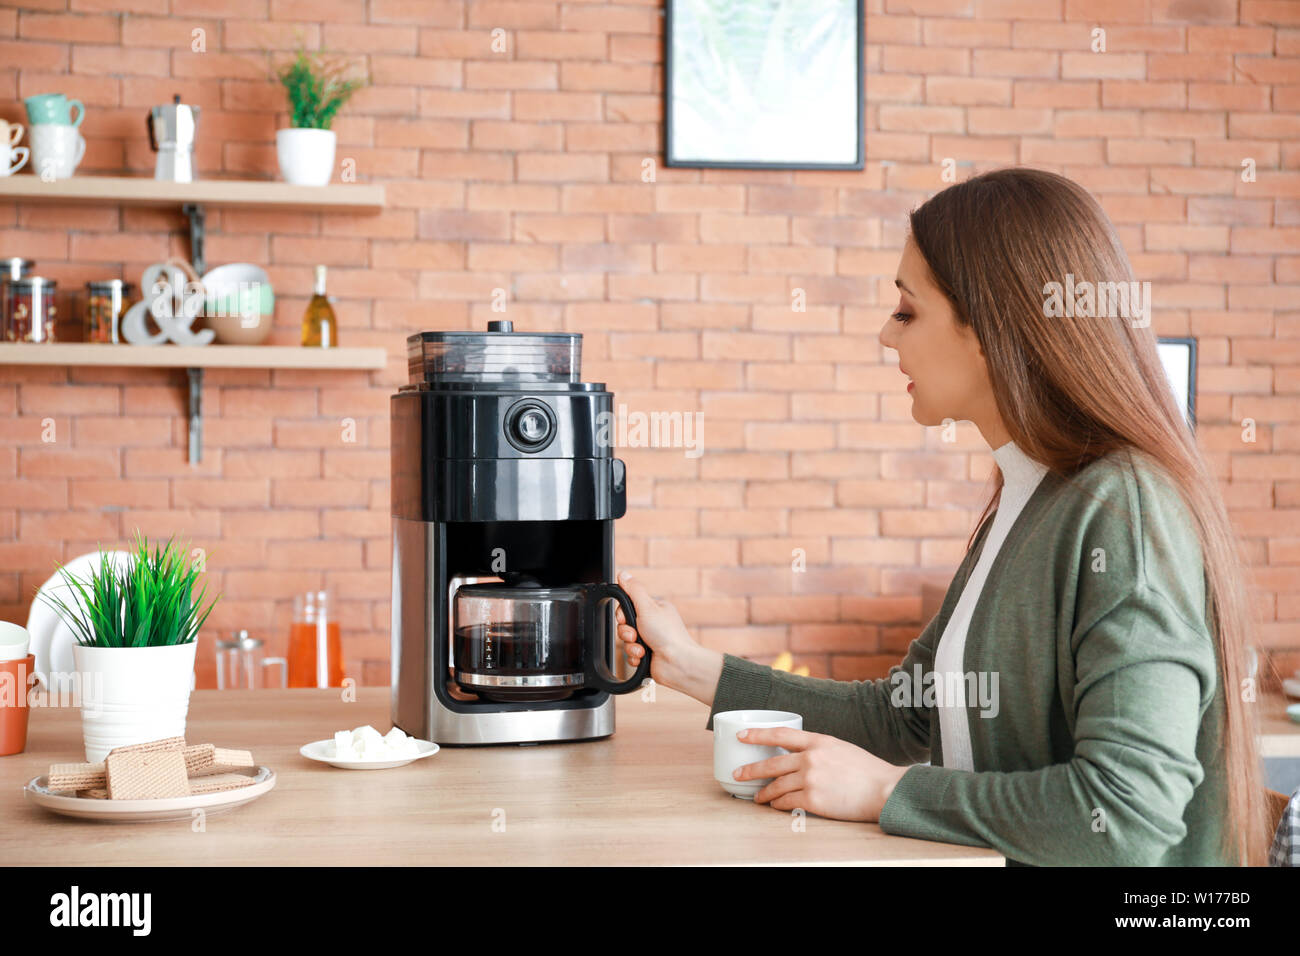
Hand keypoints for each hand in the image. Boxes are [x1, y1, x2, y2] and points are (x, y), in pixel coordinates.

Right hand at [613, 571, 708, 693]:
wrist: (677, 663)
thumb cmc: (668, 635)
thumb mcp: (648, 607)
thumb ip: (634, 590)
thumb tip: (624, 574)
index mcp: (654, 609)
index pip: (628, 606)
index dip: (622, 614)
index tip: (626, 618)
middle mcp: (652, 624)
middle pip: (624, 624)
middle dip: (626, 632)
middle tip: (635, 634)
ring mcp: (650, 640)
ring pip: (626, 641)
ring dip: (631, 646)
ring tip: (642, 648)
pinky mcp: (647, 656)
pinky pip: (630, 655)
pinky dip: (634, 657)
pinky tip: (643, 657)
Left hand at [735, 727, 908, 822]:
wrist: (885, 790)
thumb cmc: (868, 771)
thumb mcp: (842, 749)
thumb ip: (820, 749)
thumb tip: (801, 755)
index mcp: (819, 741)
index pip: (781, 734)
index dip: (758, 735)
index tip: (742, 736)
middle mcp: (811, 758)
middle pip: (772, 763)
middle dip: (752, 770)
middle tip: (739, 774)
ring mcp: (811, 779)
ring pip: (777, 786)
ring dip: (764, 793)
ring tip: (758, 797)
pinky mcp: (814, 800)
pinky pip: (787, 803)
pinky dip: (778, 805)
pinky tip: (774, 806)